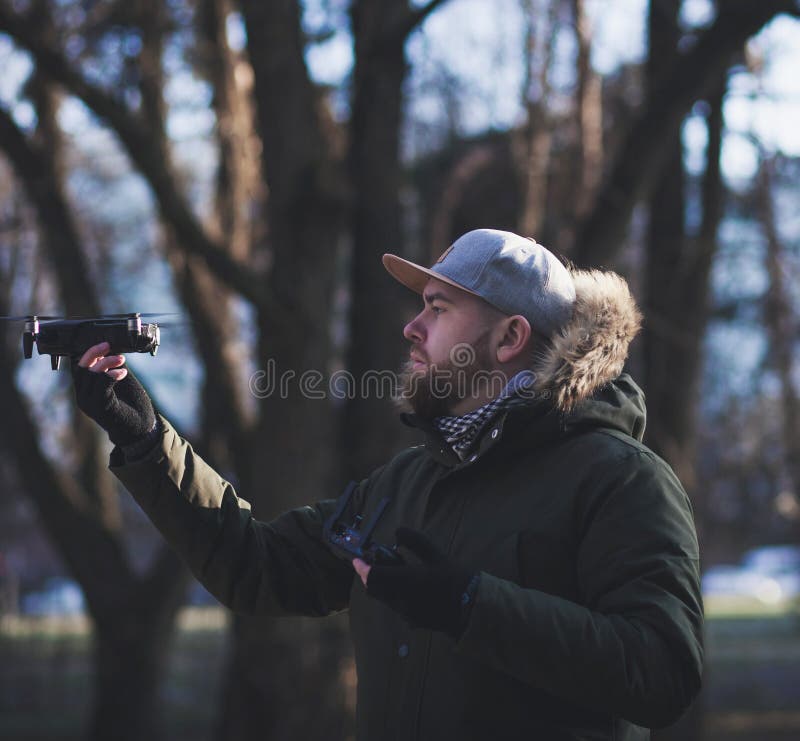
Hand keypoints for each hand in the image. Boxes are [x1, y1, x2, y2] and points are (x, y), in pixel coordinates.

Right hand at [72, 342, 156, 446]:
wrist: (141, 428)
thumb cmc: (132, 404)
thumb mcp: (121, 380)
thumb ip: (112, 366)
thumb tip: (111, 348)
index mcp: (86, 390)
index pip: (78, 367)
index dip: (88, 353)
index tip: (104, 344)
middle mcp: (83, 397)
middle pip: (79, 369)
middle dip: (94, 354)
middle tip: (109, 346)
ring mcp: (90, 403)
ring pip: (89, 376)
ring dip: (105, 363)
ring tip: (121, 360)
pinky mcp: (101, 408)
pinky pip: (101, 386)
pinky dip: (111, 375)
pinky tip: (122, 372)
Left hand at [356, 527, 477, 638]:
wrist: (472, 609)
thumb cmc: (455, 578)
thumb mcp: (437, 555)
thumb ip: (416, 542)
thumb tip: (398, 531)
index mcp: (407, 581)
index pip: (373, 576)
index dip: (362, 567)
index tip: (357, 558)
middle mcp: (401, 600)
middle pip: (373, 589)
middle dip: (369, 576)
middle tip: (374, 562)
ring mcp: (406, 613)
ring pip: (383, 598)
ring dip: (381, 585)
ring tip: (394, 571)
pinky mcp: (412, 621)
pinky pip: (394, 606)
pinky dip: (392, 594)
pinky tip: (407, 585)